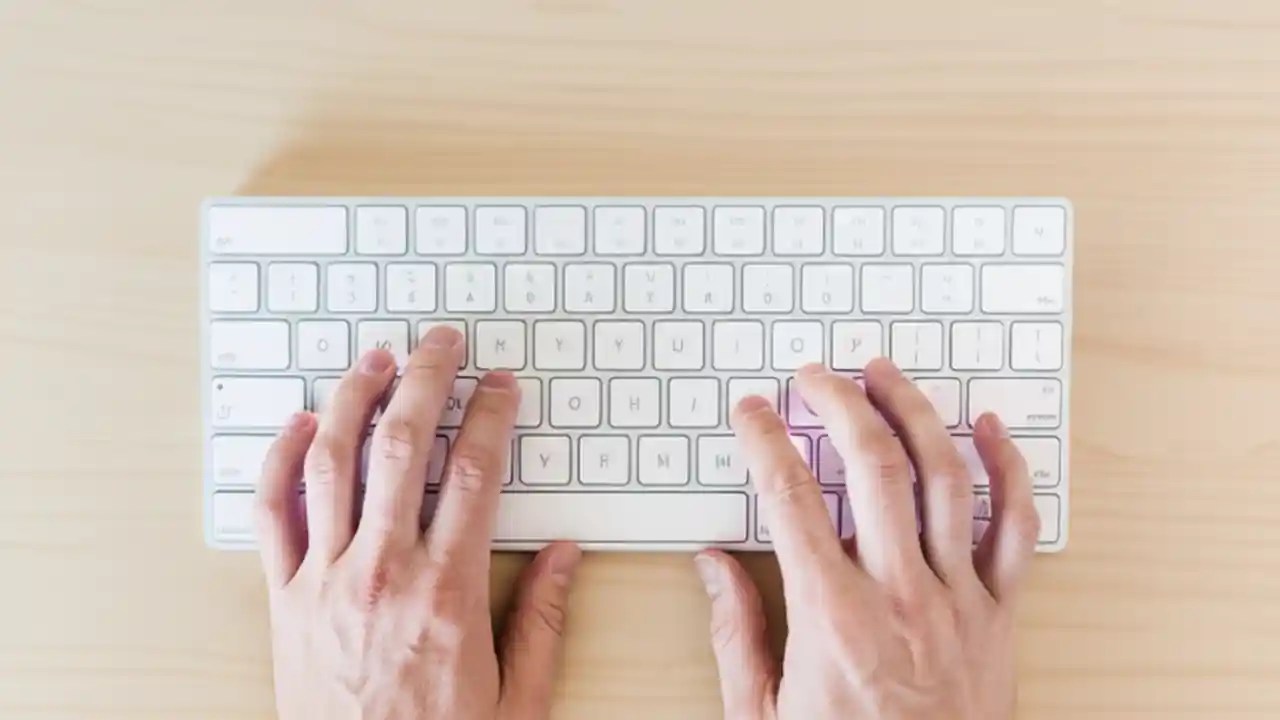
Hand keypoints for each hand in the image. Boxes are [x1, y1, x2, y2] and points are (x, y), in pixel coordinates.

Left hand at [254, 325, 581, 719]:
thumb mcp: (517, 698)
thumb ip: (544, 621)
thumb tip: (566, 556)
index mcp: (449, 592)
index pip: (477, 474)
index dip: (492, 416)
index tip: (500, 387)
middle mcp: (384, 573)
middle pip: (405, 447)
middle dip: (426, 380)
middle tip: (440, 343)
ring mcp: (327, 580)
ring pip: (334, 465)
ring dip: (354, 401)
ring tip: (374, 360)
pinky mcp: (285, 598)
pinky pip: (274, 514)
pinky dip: (281, 461)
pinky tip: (300, 426)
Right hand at [697, 359, 1040, 719]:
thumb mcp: (761, 712)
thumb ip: (735, 632)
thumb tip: (712, 567)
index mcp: (832, 618)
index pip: (790, 499)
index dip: (766, 441)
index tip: (752, 412)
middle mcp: (899, 597)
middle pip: (872, 468)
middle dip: (838, 404)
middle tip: (815, 376)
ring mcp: (958, 601)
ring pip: (944, 479)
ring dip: (914, 414)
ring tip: (884, 375)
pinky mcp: (1000, 615)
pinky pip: (1016, 529)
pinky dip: (1009, 471)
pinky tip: (989, 429)